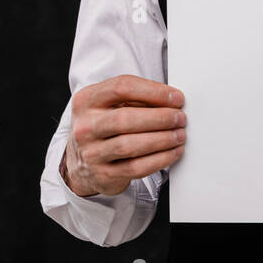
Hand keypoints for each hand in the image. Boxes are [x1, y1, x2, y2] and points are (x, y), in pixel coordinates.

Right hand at [62, 74, 186, 196]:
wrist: (82, 164)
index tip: (176, 97)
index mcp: (87, 100)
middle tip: (180, 118)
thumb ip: (135, 99)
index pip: (122, 88)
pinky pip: (136, 167)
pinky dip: (159, 159)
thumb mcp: (108, 106)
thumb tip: (172, 100)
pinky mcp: (103, 175)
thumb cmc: (103, 128)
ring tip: (179, 135)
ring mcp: (91, 153)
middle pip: (125, 118)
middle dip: (160, 117)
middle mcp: (85, 126)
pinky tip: (172, 152)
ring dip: (162, 139)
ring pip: (130, 145)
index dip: (154, 92)